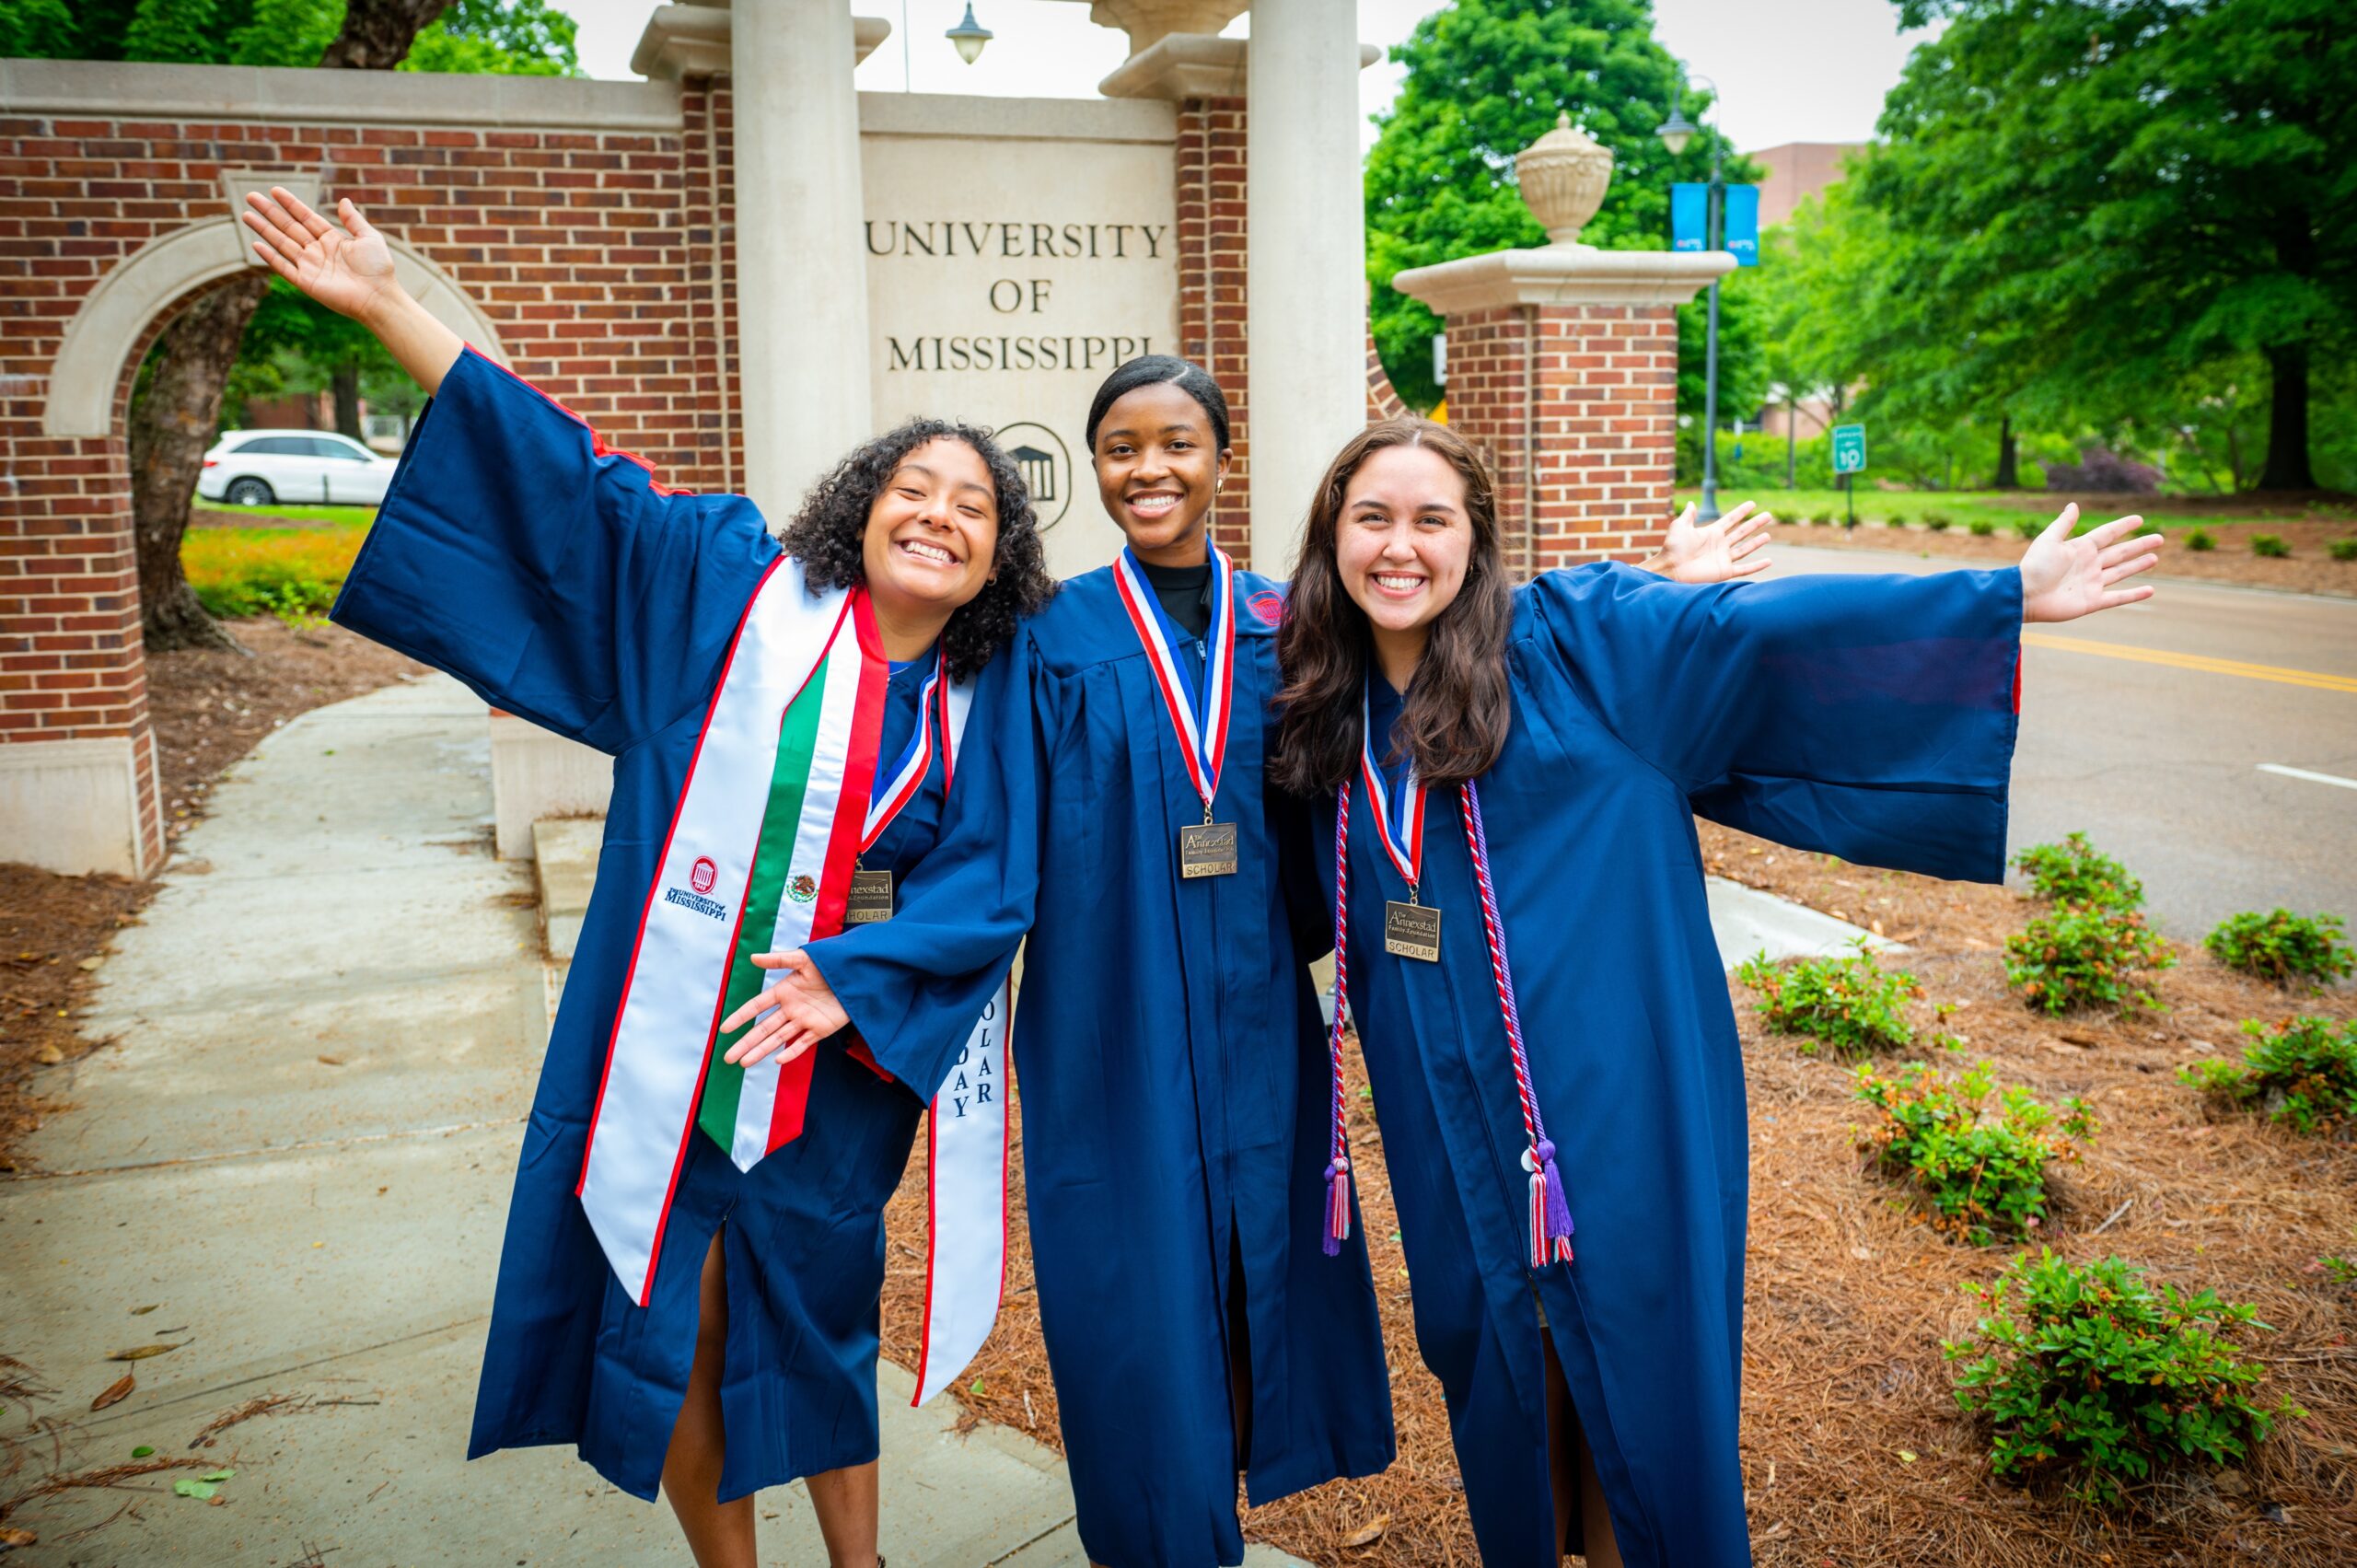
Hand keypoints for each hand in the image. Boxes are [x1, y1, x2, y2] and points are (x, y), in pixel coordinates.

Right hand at [241, 188, 401, 324]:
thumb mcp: (369, 237)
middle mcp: (318, 251)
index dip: (290, 204)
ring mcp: (310, 266)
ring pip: (282, 243)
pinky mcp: (306, 282)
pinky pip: (284, 267)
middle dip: (270, 212)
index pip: (305, 217)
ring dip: (264, 229)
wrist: (379, 296)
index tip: (275, 190)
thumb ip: (353, 220)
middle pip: (288, 227)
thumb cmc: (378, 268)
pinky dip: (270, 257)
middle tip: (250, 196)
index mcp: (332, 239)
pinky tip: (256, 244)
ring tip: (246, 215)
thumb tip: (343, 200)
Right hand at [718, 950, 849, 1069]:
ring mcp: (805, 1020)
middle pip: (763, 1029)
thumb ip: (779, 960)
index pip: (757, 1007)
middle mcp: (791, 1008)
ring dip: (761, 1051)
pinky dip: (791, 1052)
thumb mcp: (804, 959)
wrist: (857, 974)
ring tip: (744, 1063)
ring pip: (778, 1039)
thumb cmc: (830, 963)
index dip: (740, 1017)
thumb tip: (753, 957)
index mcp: (784, 991)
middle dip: (745, 1043)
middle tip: (728, 1057)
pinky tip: (778, 1060)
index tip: (724, 1029)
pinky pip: (803, 1043)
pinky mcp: (821, 1029)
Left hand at [1645, 501, 1773, 583]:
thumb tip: (1692, 503)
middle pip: (1741, 532)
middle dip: (1754, 524)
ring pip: (1745, 549)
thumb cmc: (1672, 548)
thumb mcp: (1680, 526)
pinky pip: (1744, 569)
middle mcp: (1719, 545)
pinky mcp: (1724, 572)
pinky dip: (1757, 566)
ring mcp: (1722, 558)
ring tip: (1768, 535)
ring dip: (1757, 542)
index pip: (1730, 520)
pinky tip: (1769, 561)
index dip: (1741, 512)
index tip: (1753, 503)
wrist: (1670, 569)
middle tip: (1769, 515)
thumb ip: (1688, 515)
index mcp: (1711, 533)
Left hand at [2018, 503, 2163, 622]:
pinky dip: (2134, 595)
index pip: (2107, 534)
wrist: (2025, 595)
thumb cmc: (2034, 566)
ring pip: (2121, 572)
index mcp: (2080, 548)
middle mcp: (2089, 565)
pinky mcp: (2092, 602)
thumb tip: (2074, 505)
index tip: (2139, 519)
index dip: (2123, 526)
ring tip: (2155, 557)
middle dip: (2139, 545)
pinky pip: (2118, 598)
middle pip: (2120, 552)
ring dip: (2138, 565)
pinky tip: (2151, 590)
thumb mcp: (2048, 540)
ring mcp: (2092, 583)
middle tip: (2160, 538)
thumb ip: (2063, 524)